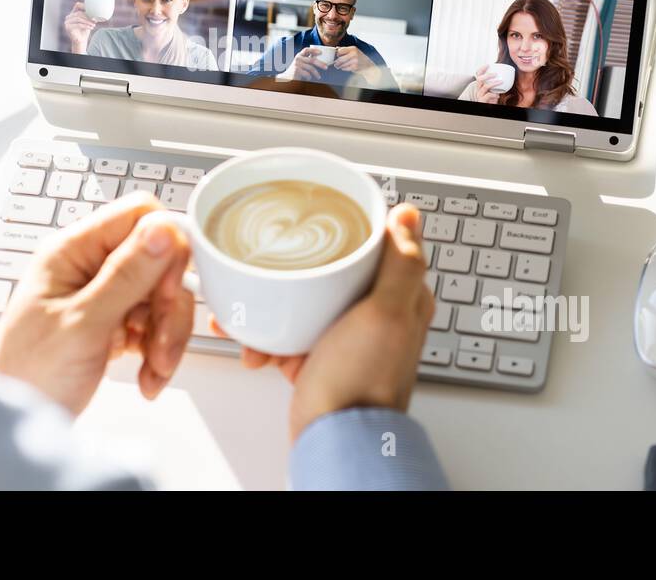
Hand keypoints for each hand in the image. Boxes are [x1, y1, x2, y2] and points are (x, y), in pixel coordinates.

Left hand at [0, 192, 193, 414]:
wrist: (16, 422)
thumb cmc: (28, 374)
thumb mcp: (84, 323)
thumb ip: (127, 274)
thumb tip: (164, 229)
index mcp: (73, 251)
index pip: (139, 215)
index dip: (166, 247)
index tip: (167, 289)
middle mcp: (88, 266)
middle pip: (158, 260)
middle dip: (169, 306)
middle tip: (161, 343)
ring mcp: (101, 295)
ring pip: (160, 295)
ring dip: (167, 335)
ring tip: (155, 370)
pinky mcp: (111, 323)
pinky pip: (153, 324)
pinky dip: (158, 351)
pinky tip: (147, 376)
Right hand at [63, 1, 98, 53]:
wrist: (81, 41)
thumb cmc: (85, 31)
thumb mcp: (88, 21)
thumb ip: (91, 16)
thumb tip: (98, 12)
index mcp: (72, 14)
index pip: (77, 6)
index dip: (84, 6)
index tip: (92, 9)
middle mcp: (68, 17)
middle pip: (79, 13)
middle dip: (88, 16)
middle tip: (94, 20)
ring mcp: (67, 22)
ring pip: (79, 18)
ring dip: (87, 21)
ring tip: (93, 25)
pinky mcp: (68, 27)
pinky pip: (78, 24)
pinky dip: (86, 26)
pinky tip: (91, 28)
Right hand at [210, 204, 431, 441]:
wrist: (333, 440)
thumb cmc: (363, 382)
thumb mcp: (385, 313)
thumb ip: (401, 264)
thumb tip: (407, 217)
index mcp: (401, 300)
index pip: (379, 248)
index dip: (350, 233)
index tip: (320, 222)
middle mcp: (375, 317)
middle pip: (331, 274)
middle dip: (295, 273)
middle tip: (271, 269)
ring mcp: (345, 339)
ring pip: (303, 305)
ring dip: (270, 310)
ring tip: (248, 317)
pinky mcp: (319, 358)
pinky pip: (286, 337)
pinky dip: (265, 340)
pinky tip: (253, 347)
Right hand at [282, 45, 329, 80]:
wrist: (287, 77)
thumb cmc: (296, 71)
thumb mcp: (302, 64)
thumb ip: (308, 61)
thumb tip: (321, 61)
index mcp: (299, 55)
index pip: (306, 50)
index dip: (314, 50)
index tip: (321, 52)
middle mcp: (298, 58)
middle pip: (312, 60)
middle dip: (320, 64)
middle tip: (326, 67)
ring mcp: (297, 64)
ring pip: (311, 68)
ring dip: (316, 73)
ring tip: (318, 77)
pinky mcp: (297, 70)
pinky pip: (307, 73)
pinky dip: (309, 77)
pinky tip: (309, 78)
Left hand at [331, 45, 374, 74]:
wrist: (368, 66)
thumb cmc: (360, 58)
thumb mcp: (354, 51)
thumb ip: (346, 50)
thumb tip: (336, 48)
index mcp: (353, 48)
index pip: (340, 51)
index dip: (337, 54)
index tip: (337, 56)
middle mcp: (354, 53)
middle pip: (340, 58)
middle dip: (336, 62)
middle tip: (335, 64)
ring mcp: (355, 61)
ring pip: (342, 64)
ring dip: (339, 66)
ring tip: (339, 66)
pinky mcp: (354, 67)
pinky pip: (345, 68)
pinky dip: (343, 68)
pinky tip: (345, 67)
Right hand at [471, 63, 502, 103]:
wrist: (488, 108)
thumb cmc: (491, 99)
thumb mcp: (493, 90)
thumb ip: (496, 84)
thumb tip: (505, 77)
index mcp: (480, 86)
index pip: (477, 75)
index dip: (481, 69)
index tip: (488, 65)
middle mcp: (478, 90)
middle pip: (479, 79)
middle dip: (487, 75)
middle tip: (495, 74)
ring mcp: (479, 95)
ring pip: (485, 86)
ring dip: (494, 83)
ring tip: (500, 82)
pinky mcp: (482, 101)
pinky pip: (488, 95)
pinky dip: (494, 94)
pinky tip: (498, 95)